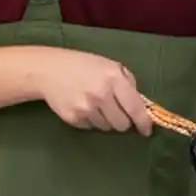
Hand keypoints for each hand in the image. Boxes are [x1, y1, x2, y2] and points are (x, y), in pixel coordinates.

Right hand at [38, 49, 152, 135]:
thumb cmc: (84, 66)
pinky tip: (83, 106)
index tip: (146, 130)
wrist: (49, 70)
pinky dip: (91, 120)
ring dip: (106, 120)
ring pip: (107, 128)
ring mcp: (86, 108)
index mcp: (113, 78)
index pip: (135, 107)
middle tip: (117, 111)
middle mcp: (101, 95)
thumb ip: (128, 83)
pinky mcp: (73, 119)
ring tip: (95, 104)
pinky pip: (91, 127)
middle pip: (122, 124)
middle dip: (123, 121)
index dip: (143, 122)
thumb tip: (141, 106)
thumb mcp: (110, 66)